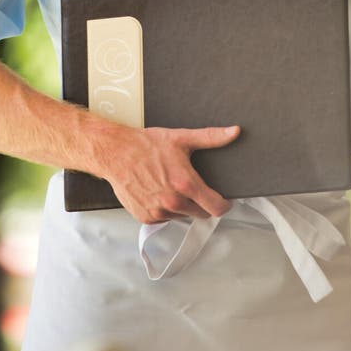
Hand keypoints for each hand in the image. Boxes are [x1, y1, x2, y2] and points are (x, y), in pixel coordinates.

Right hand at [100, 124, 240, 223]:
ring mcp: (158, 212)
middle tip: (193, 187)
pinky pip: (164, 218)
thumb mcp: (181, 138)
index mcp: (185, 184)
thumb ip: (211, 137)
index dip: (223, 204)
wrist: (116, 152)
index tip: (223, 200)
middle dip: (201, 203)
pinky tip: (158, 192)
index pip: (216, 208)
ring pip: (182, 216)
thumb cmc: (146, 145)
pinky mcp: (146, 217)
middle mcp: (173, 202)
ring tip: (171, 186)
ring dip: (182, 206)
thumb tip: (233, 132)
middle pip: (201, 213)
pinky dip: (165, 209)